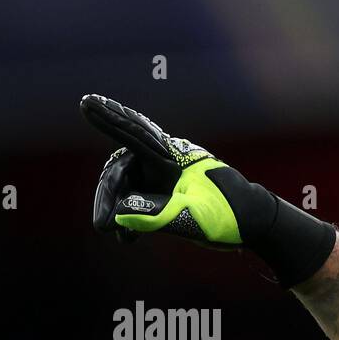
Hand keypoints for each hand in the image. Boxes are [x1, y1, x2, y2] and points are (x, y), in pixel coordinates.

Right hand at [80, 94, 335, 285]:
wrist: (251, 222)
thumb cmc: (228, 214)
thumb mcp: (193, 218)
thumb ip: (157, 215)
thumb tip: (121, 214)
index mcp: (173, 157)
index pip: (136, 134)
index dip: (110, 119)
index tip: (87, 102)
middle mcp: (164, 159)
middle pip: (122, 169)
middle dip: (108, 196)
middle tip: (102, 226)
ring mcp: (163, 173)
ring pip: (127, 186)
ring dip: (118, 210)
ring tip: (118, 236)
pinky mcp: (164, 189)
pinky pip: (137, 198)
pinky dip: (130, 216)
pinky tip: (126, 237)